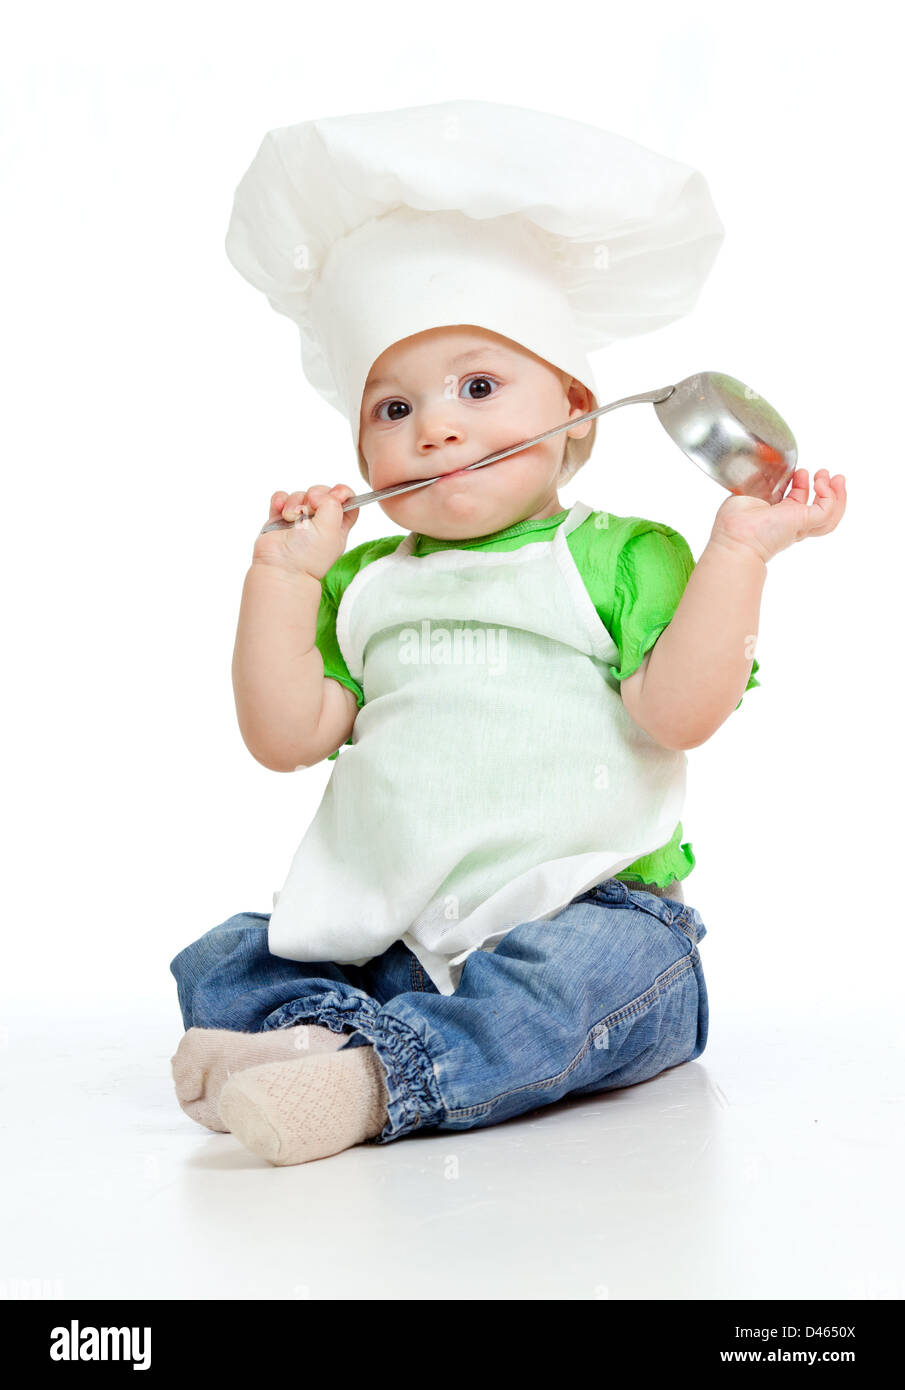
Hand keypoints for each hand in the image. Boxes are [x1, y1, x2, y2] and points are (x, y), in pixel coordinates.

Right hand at [251, 484, 359, 579]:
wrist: (281, 568)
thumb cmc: (308, 556)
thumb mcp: (331, 529)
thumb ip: (332, 504)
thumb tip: (318, 494)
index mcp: (337, 527)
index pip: (348, 503)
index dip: (343, 493)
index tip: (336, 494)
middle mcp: (319, 523)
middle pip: (321, 494)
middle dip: (315, 495)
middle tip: (309, 508)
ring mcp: (299, 520)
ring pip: (300, 495)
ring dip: (295, 502)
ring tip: (291, 518)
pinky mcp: (280, 519)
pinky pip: (281, 498)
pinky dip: (280, 501)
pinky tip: (280, 512)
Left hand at [709, 469, 846, 563]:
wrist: (736, 538)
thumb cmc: (735, 522)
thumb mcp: (750, 492)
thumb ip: (763, 481)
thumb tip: (769, 465)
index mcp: (776, 517)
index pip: (798, 502)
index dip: (804, 486)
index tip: (800, 472)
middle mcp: (790, 523)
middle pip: (820, 511)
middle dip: (827, 490)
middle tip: (825, 473)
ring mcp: (798, 524)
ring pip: (830, 515)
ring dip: (836, 494)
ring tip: (835, 477)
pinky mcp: (804, 522)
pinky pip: (827, 510)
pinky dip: (829, 496)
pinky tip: (820, 484)